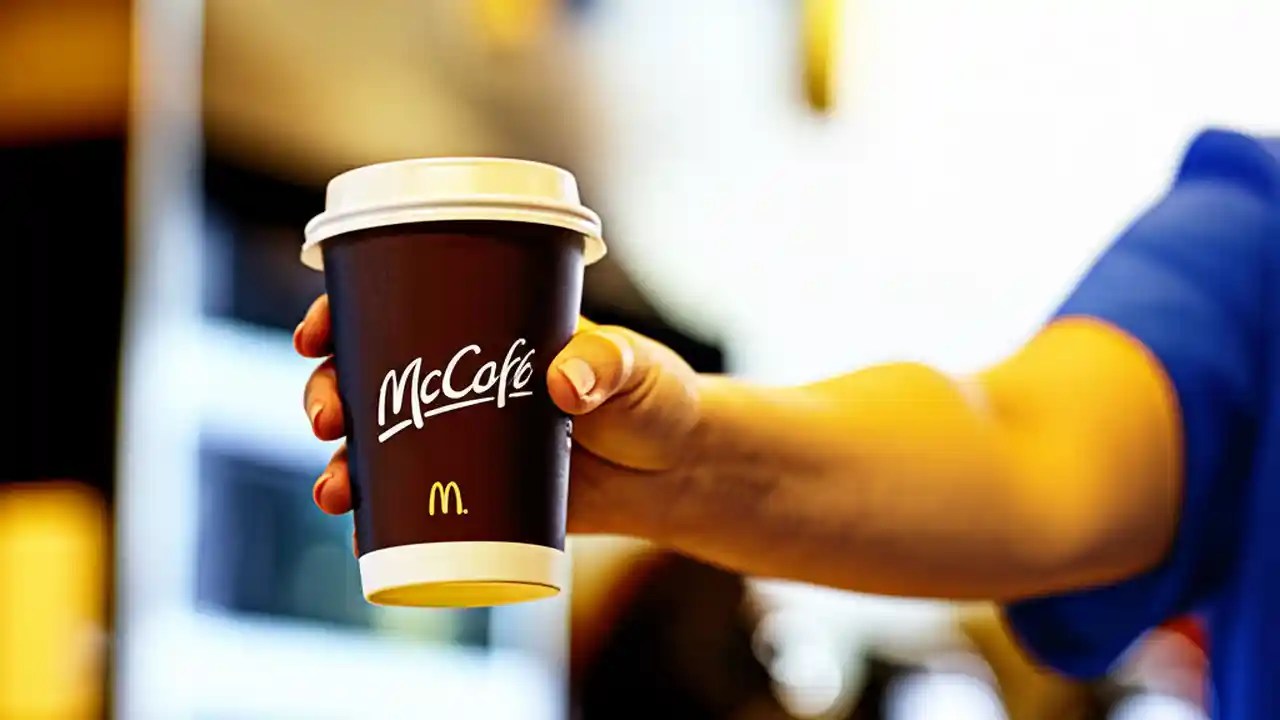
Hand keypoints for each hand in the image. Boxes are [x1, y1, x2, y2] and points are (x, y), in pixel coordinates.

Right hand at [295, 295, 701, 543]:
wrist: (676, 473)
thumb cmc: (655, 400)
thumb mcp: (638, 372)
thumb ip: (611, 368)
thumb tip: (566, 383)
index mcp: (486, 327)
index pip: (398, 304)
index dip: (342, 313)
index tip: (315, 334)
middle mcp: (461, 380)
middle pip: (366, 378)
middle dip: (328, 396)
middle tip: (328, 421)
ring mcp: (463, 441)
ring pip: (377, 446)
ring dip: (340, 467)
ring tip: (336, 494)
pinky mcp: (476, 495)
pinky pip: (410, 507)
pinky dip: (379, 523)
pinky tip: (360, 539)